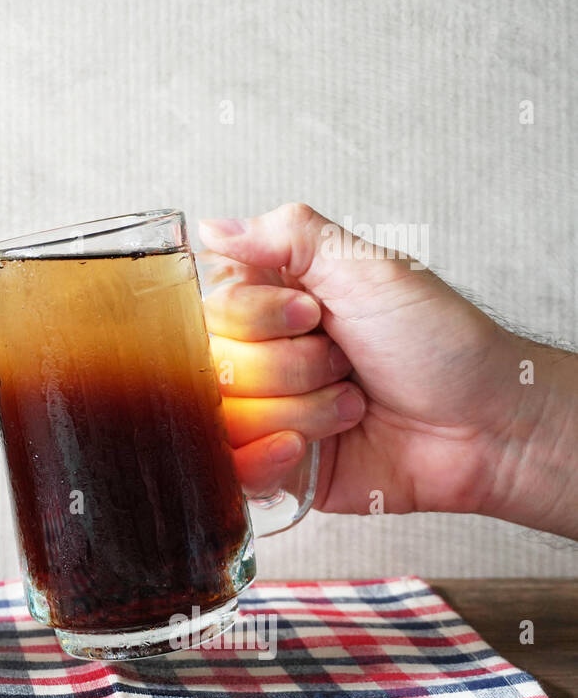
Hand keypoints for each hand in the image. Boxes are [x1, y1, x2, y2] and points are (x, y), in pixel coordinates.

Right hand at [198, 203, 577, 537]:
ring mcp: (262, 414)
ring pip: (226, 418)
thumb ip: (287, 234)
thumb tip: (211, 227)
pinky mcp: (272, 468)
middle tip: (342, 362)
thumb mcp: (367, 268)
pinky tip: (306, 449)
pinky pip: (231, 471)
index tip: (313, 314)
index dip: (258, 317)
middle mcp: (259, 355)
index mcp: (271, 301)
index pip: (210, 308)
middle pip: (213, 366)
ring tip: (349, 404)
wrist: (488, 425)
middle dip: (288, 367)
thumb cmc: (439, 342)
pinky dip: (268, 458)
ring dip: (299, 412)